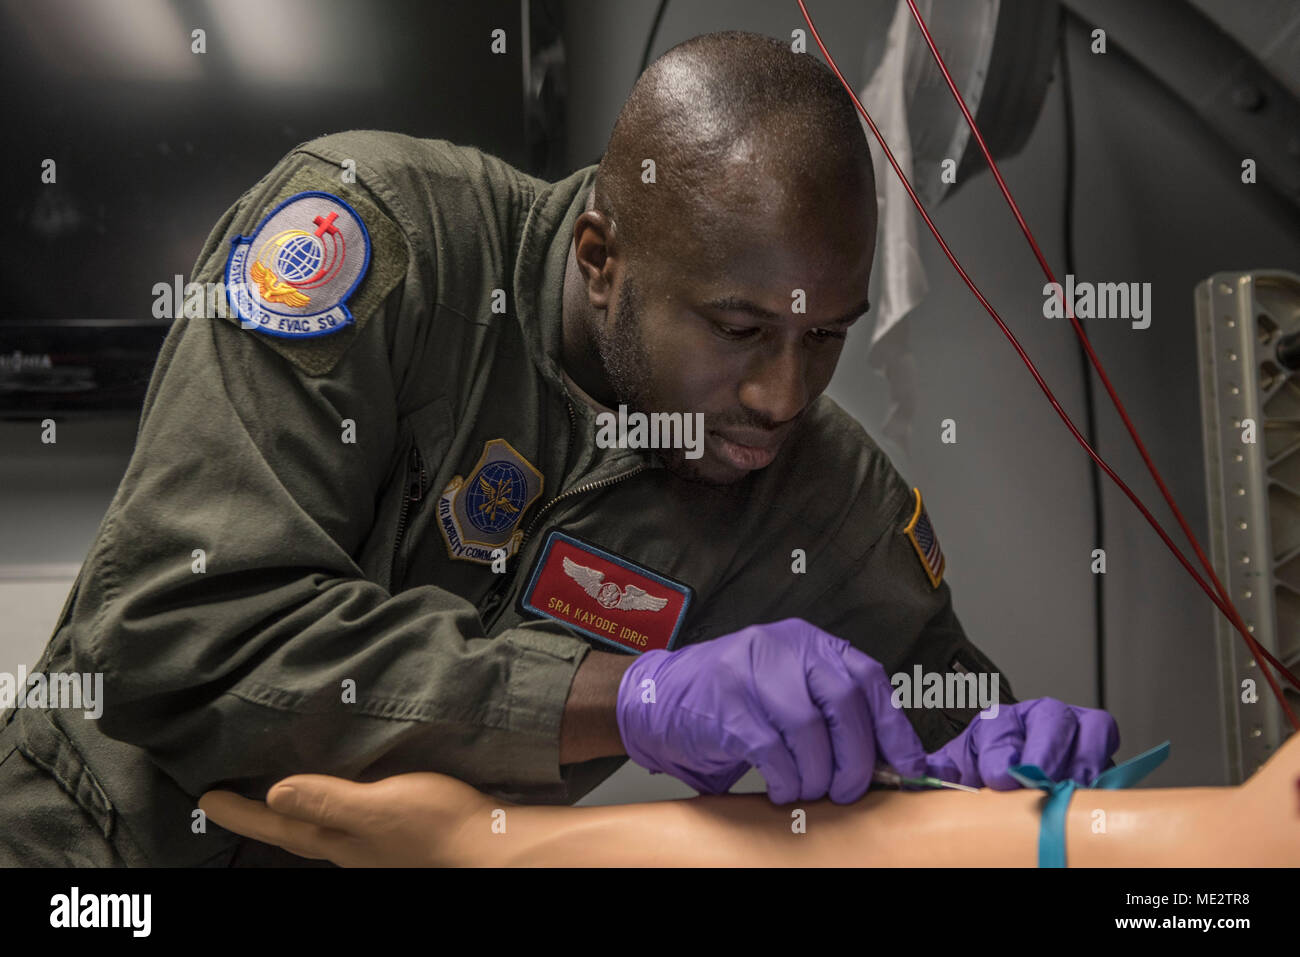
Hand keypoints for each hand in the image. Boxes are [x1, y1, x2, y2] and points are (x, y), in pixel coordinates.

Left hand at [198, 771, 495, 866]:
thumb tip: (275, 793)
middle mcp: (352, 846)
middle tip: (230, 799)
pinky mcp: (399, 832)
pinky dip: (331, 805)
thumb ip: (330, 799)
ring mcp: (375, 843)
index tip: (205, 799)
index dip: (241, 812)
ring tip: (277, 792)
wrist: (488, 845)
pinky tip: (343, 794)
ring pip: (322, 826)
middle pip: (295, 831)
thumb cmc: (436, 826)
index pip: (280, 825)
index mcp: (341, 841)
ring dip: (295, 811)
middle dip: (261, 816)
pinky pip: (349, 818)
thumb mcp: (378, 807)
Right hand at [616, 617, 927, 803]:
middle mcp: (782, 648)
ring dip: (816, 775)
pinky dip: (784, 779)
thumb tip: (885, 758)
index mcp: (807, 642)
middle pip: (844, 705)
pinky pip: (771, 751)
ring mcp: (751, 673)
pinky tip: (779, 787)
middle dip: (855, 759)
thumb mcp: (786, 686)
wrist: (659, 697)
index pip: (867, 678)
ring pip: (809, 731)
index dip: (894, 727)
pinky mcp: (726, 706)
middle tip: (848, 790)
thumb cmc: (731, 699)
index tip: (907, 766)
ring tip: (807, 790)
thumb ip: (830, 708)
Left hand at [926, 697, 1119, 788]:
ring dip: (1082, 761)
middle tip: (1040, 781)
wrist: (1012, 784)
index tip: (1000, 777)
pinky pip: (1113, 755)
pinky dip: (1106, 774)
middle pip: (1051, 718)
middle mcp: (1040, 720)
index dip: (1002, 752)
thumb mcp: (959, 770)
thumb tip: (919, 776)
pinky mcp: (1102, 755)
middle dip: (1046, 750)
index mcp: (999, 721)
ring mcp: (1077, 734)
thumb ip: (941, 771)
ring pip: (1091, 729)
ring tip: (1070, 789)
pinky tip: (1092, 795)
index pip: (1001, 727)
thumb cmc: (988, 773)